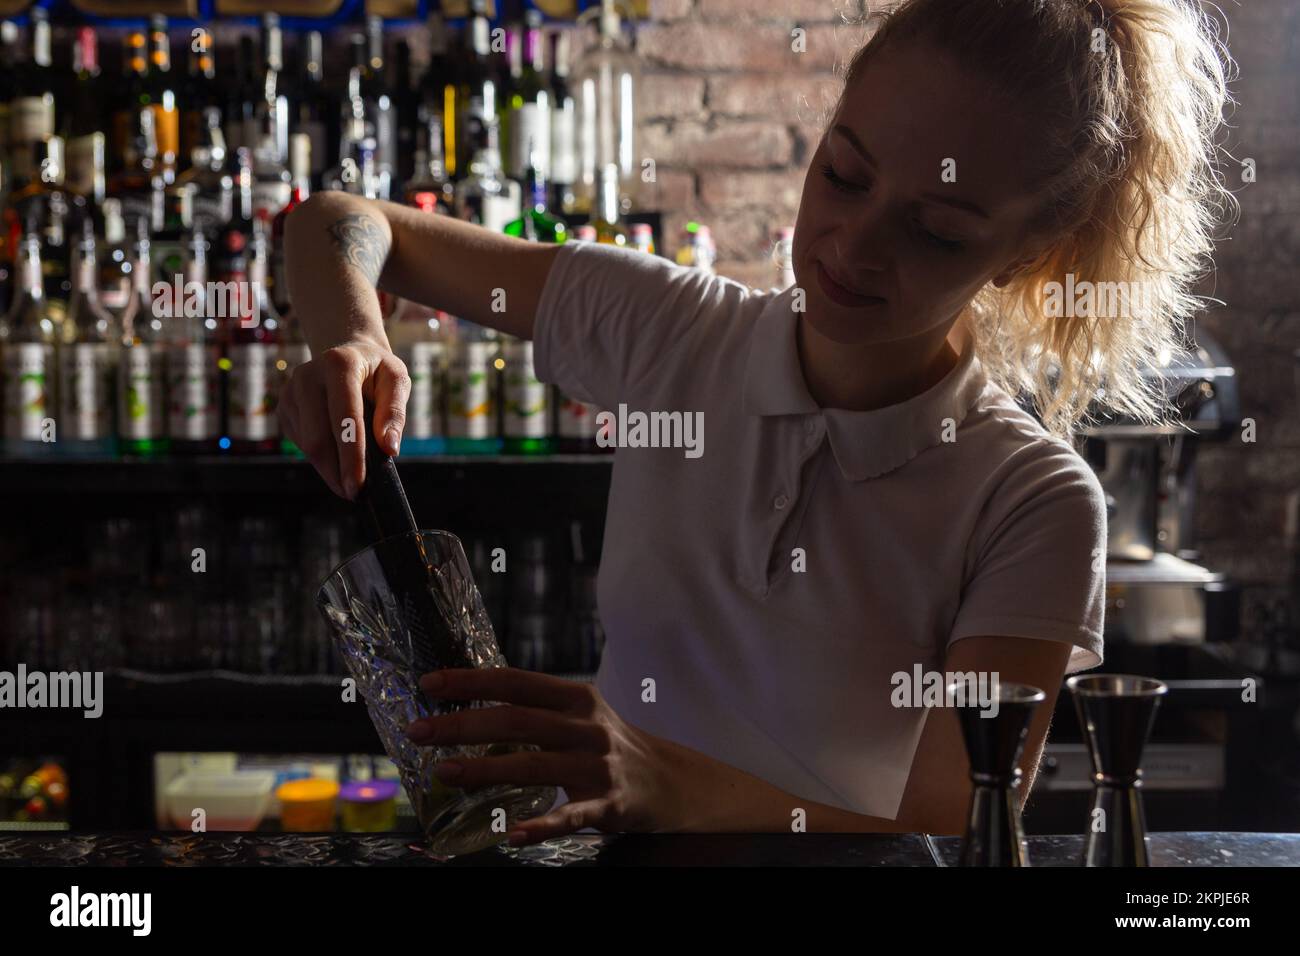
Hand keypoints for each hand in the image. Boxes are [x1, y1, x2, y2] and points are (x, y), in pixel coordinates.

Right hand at [277, 337, 409, 499]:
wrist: (347, 352)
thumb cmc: (376, 370)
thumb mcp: (397, 380)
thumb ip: (395, 412)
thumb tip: (389, 448)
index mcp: (339, 364)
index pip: (344, 418)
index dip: (351, 457)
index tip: (357, 486)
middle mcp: (308, 376)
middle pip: (318, 438)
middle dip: (336, 472)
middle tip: (355, 494)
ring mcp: (290, 392)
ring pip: (307, 446)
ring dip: (329, 469)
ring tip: (350, 480)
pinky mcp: (284, 407)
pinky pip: (301, 443)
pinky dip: (321, 457)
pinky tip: (338, 454)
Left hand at [405, 668, 688, 845]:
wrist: (669, 781)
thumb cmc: (608, 745)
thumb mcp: (579, 715)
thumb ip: (534, 708)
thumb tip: (468, 704)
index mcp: (576, 698)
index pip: (515, 682)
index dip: (470, 681)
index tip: (429, 684)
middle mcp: (587, 727)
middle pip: (517, 720)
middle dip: (463, 724)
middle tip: (420, 731)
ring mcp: (598, 766)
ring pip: (535, 765)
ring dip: (487, 769)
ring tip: (446, 772)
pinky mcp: (610, 804)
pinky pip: (570, 816)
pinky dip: (541, 825)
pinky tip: (512, 834)